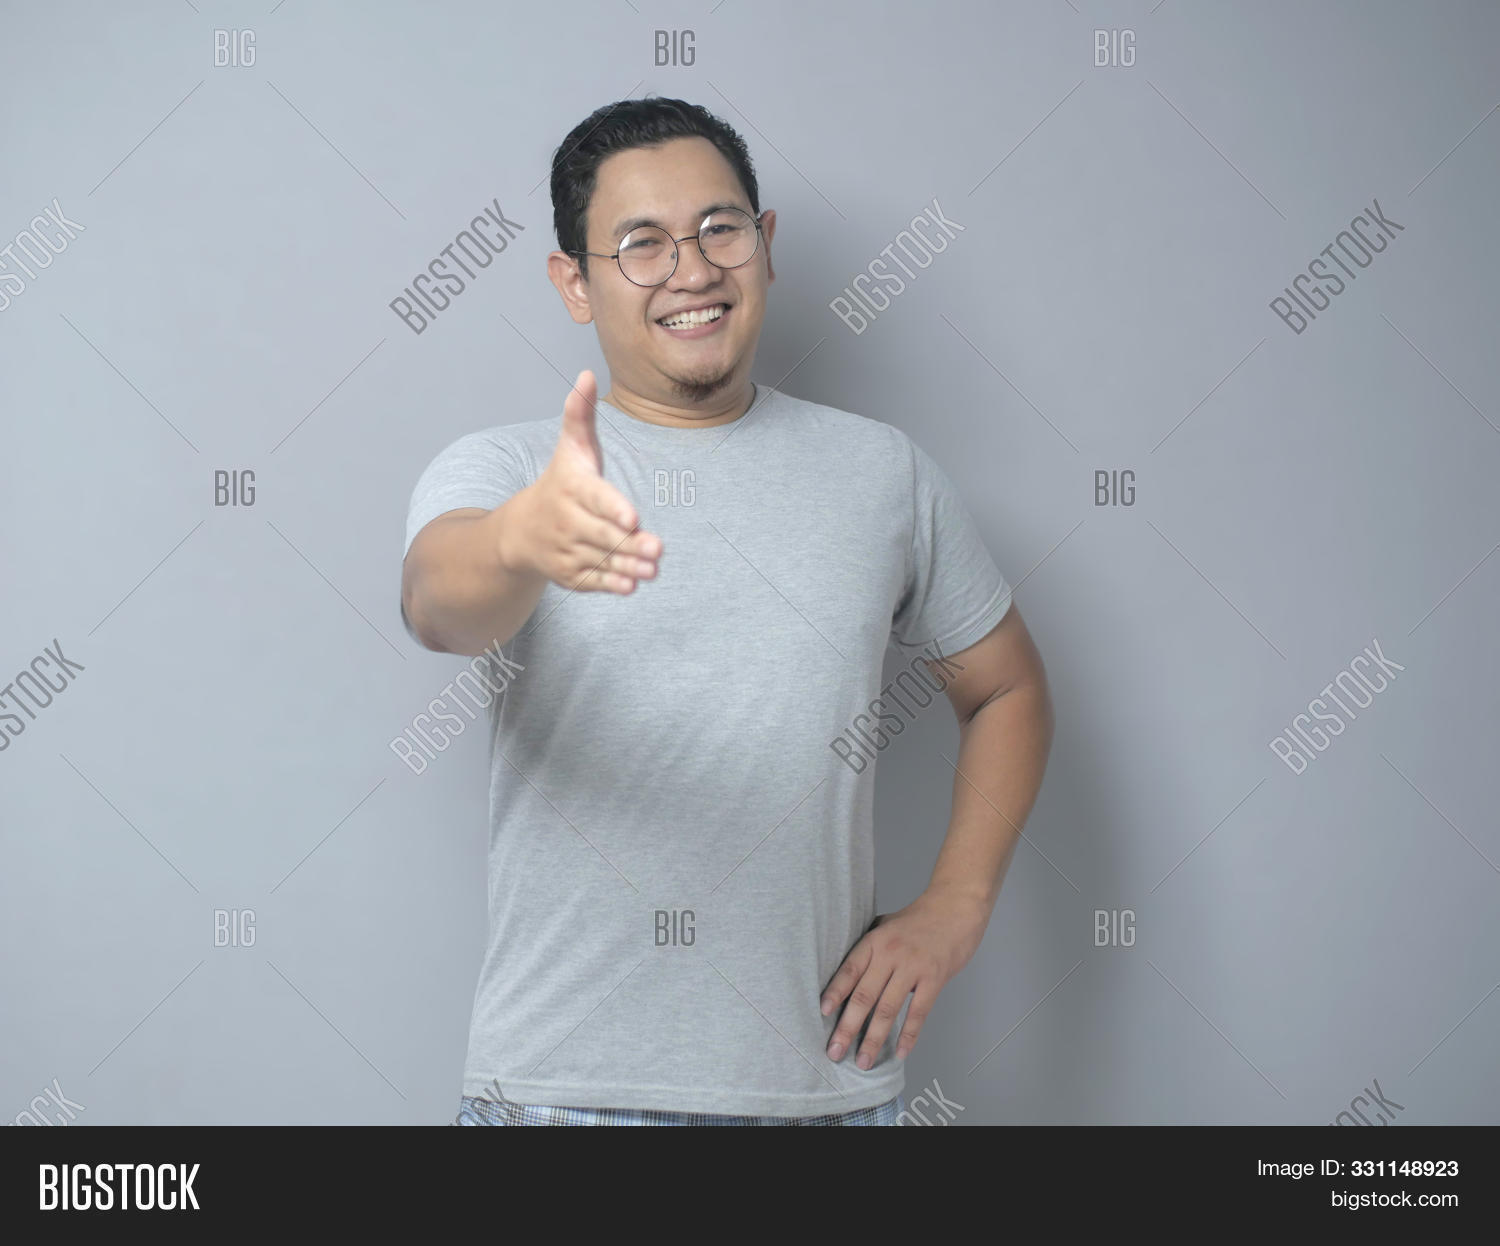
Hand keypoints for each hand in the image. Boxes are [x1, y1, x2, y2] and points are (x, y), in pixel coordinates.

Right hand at [507, 369, 661, 592]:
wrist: (520, 531)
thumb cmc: (559, 483)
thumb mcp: (570, 449)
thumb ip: (580, 414)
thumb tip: (587, 374)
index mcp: (572, 489)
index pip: (596, 498)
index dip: (613, 508)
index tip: (633, 518)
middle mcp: (568, 521)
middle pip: (603, 534)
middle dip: (630, 543)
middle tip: (658, 549)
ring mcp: (567, 550)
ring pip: (602, 559)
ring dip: (628, 566)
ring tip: (652, 569)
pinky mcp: (570, 574)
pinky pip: (592, 581)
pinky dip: (610, 584)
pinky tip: (631, 586)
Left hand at [821, 887, 990, 1068]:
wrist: (956, 907)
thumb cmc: (920, 918)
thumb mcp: (886, 924)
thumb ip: (869, 946)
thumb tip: (848, 972)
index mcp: (875, 941)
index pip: (849, 970)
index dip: (835, 992)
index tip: (822, 1013)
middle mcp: (890, 954)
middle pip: (864, 996)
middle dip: (847, 1027)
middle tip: (835, 1051)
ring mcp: (913, 967)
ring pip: (887, 1009)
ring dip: (874, 1039)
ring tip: (863, 1061)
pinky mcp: (935, 978)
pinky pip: (918, 1012)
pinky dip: (908, 1035)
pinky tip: (900, 1052)